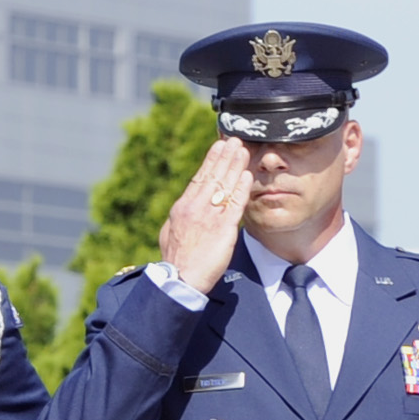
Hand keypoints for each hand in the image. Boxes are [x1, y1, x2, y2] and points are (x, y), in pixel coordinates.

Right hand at [157, 138, 250, 292]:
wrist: (180, 279)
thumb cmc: (176, 261)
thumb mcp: (170, 234)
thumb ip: (179, 219)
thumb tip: (182, 210)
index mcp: (182, 207)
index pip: (199, 178)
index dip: (211, 161)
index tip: (218, 147)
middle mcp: (195, 207)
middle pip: (213, 176)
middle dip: (225, 156)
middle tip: (235, 140)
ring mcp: (209, 216)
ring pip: (225, 185)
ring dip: (235, 166)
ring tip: (243, 150)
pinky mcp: (223, 229)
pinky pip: (235, 204)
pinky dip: (242, 188)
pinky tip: (248, 176)